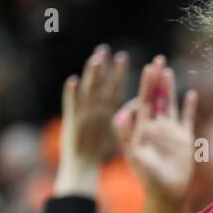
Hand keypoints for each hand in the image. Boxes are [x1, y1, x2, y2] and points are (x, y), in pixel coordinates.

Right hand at [57, 45, 129, 193]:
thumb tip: (141, 102)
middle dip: (102, 67)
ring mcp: (82, 112)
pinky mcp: (72, 121)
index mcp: (103, 108)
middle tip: (104, 49)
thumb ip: (127, 114)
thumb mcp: (114, 128)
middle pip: (98, 83)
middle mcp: (92, 107)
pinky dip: (71, 93)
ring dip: (90, 75)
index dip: (117, 73)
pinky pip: (72, 105)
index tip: (122, 56)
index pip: (112, 86)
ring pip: (86, 90)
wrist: (82, 163)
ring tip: (94, 60)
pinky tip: (73, 81)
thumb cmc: (99, 147)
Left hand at [112, 55, 198, 206]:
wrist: (166, 193)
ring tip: (168, 71)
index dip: (146, 84)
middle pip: (157, 98)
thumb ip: (127, 136)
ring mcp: (171, 132)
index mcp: (143, 128)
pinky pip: (187, 119)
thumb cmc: (147, 178)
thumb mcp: (134, 156)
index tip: (147, 68)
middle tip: (158, 59)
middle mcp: (156, 127)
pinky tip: (191, 94)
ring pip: (170, 104)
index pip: (145, 101)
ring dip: (169, 88)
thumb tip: (120, 115)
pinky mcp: (184, 139)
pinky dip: (189, 107)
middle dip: (157, 80)